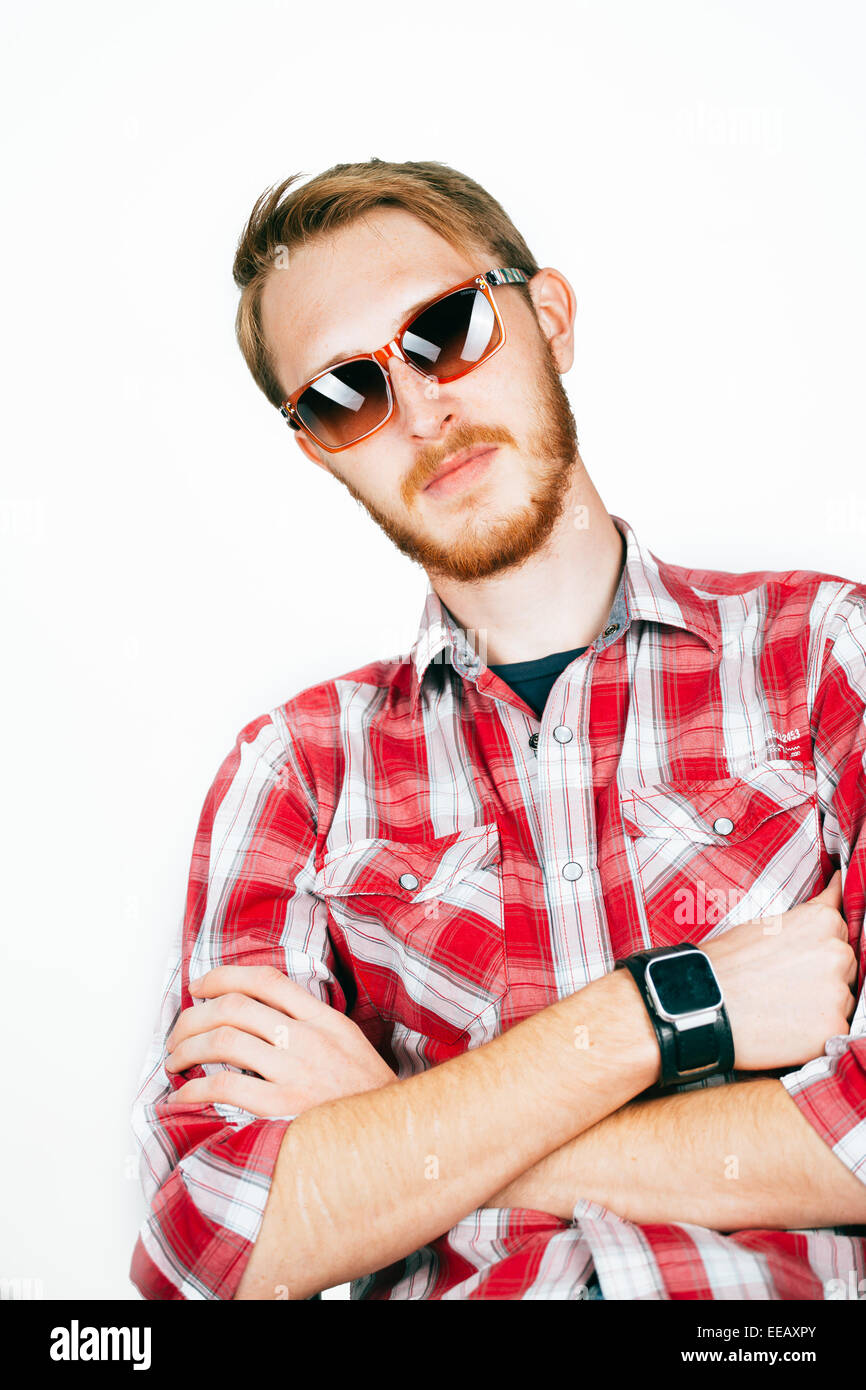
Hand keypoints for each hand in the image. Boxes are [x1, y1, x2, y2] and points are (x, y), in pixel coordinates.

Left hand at [163, 965, 396, 1115]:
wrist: (393, 1140)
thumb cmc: (364, 1097)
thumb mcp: (347, 1044)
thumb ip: (309, 1023)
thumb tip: (258, 1011)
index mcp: (324, 1020)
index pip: (266, 980)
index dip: (224, 976)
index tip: (200, 986)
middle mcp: (309, 1039)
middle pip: (235, 1007)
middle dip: (193, 1016)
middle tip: (177, 1033)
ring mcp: (297, 1072)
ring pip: (224, 1041)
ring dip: (187, 1048)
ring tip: (174, 1061)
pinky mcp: (283, 1108)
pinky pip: (225, 1087)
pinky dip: (194, 1089)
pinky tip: (184, 1095)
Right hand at [704, 870, 857, 1069]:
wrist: (701, 1003)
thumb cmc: (725, 962)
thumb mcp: (765, 924)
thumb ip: (804, 919)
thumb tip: (834, 892)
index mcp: (822, 921)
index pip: (842, 925)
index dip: (821, 941)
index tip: (810, 950)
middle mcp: (838, 953)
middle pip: (845, 964)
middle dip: (822, 973)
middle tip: (783, 982)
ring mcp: (839, 992)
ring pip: (842, 997)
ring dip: (821, 1002)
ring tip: (781, 1006)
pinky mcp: (834, 1027)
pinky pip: (834, 1027)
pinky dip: (814, 1029)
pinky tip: (786, 1025)